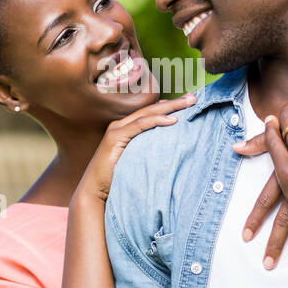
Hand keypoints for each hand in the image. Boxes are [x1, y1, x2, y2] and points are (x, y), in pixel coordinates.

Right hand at [76, 93, 195, 202]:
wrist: (94, 190)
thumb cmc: (115, 179)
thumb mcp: (136, 161)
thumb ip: (147, 152)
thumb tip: (168, 152)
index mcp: (125, 128)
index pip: (150, 113)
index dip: (169, 106)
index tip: (188, 103)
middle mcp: (120, 125)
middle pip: (151, 109)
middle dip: (174, 103)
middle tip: (194, 97)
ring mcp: (116, 130)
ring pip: (147, 114)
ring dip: (170, 107)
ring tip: (188, 104)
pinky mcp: (115, 138)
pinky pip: (139, 125)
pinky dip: (156, 121)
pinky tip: (172, 120)